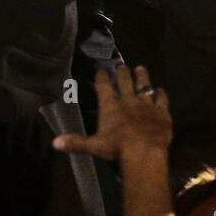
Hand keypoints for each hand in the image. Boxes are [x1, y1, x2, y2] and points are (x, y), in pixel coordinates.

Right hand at [52, 64, 172, 167]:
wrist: (144, 150)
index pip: (104, 87)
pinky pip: (162, 99)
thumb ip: (75, 142)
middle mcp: (128, 101)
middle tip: (122, 65)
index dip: (102, 78)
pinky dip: (161, 94)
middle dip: (123, 73)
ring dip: (142, 77)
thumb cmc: (117, 148)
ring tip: (141, 68)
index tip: (101, 70)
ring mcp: (146, 104)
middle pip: (125, 82)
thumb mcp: (93, 146)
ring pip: (145, 86)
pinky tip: (161, 90)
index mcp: (110, 106)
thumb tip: (54, 142)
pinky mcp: (161, 111)